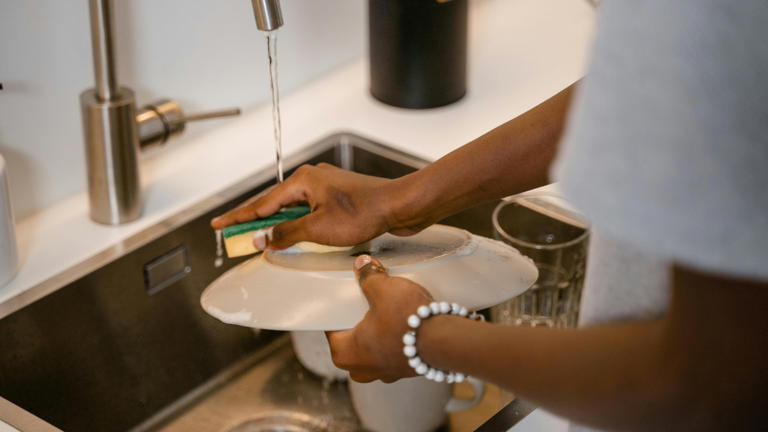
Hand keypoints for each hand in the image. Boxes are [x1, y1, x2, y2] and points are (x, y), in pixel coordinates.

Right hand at [210, 163, 428, 249]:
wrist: (400, 206)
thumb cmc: (364, 212)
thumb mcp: (318, 228)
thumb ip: (286, 233)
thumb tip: (261, 239)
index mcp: (303, 180)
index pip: (261, 203)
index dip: (238, 217)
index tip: (218, 225)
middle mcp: (312, 179)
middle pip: (274, 203)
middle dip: (253, 220)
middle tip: (232, 233)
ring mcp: (326, 188)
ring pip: (292, 207)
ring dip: (276, 223)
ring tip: (257, 236)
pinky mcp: (339, 198)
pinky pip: (308, 211)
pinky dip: (296, 223)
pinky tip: (293, 233)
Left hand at [326, 255, 433, 382]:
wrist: (445, 340)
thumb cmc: (407, 320)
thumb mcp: (383, 289)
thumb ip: (368, 276)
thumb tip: (362, 264)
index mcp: (346, 353)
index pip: (331, 331)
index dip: (337, 313)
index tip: (343, 301)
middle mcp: (364, 369)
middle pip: (352, 344)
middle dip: (357, 326)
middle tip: (364, 306)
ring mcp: (387, 373)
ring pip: (373, 353)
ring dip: (378, 336)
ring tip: (387, 314)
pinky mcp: (407, 371)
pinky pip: (394, 355)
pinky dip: (397, 342)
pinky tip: (405, 325)